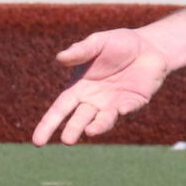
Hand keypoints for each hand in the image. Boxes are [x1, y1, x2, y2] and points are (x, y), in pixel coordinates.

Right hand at [31, 28, 170, 145]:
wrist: (148, 46)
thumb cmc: (117, 44)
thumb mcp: (96, 43)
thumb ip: (80, 51)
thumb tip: (60, 58)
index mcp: (79, 88)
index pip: (60, 109)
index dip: (48, 124)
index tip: (37, 142)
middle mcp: (95, 101)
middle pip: (80, 119)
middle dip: (73, 129)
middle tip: (68, 140)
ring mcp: (115, 104)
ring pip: (104, 120)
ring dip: (98, 126)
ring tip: (90, 131)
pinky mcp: (135, 102)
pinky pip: (129, 108)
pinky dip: (126, 109)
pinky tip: (122, 108)